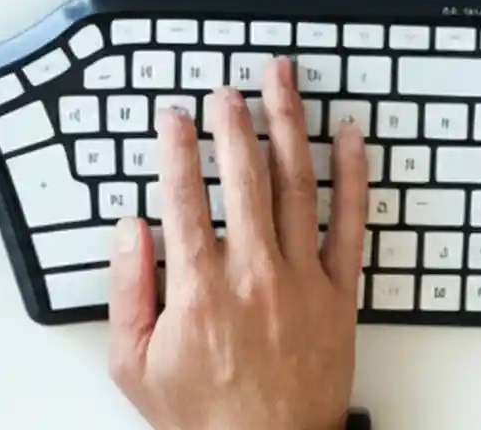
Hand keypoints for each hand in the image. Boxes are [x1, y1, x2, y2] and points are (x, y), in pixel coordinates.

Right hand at [108, 57, 368, 429]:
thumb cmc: (200, 416)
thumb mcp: (134, 362)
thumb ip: (128, 289)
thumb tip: (130, 230)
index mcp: (199, 287)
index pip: (185, 197)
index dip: (178, 148)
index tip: (175, 116)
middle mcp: (253, 273)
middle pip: (244, 178)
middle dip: (234, 123)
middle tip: (227, 89)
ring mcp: (301, 280)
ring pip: (296, 186)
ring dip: (288, 127)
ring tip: (281, 83)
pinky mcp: (338, 295)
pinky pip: (350, 224)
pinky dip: (352, 176)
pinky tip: (349, 139)